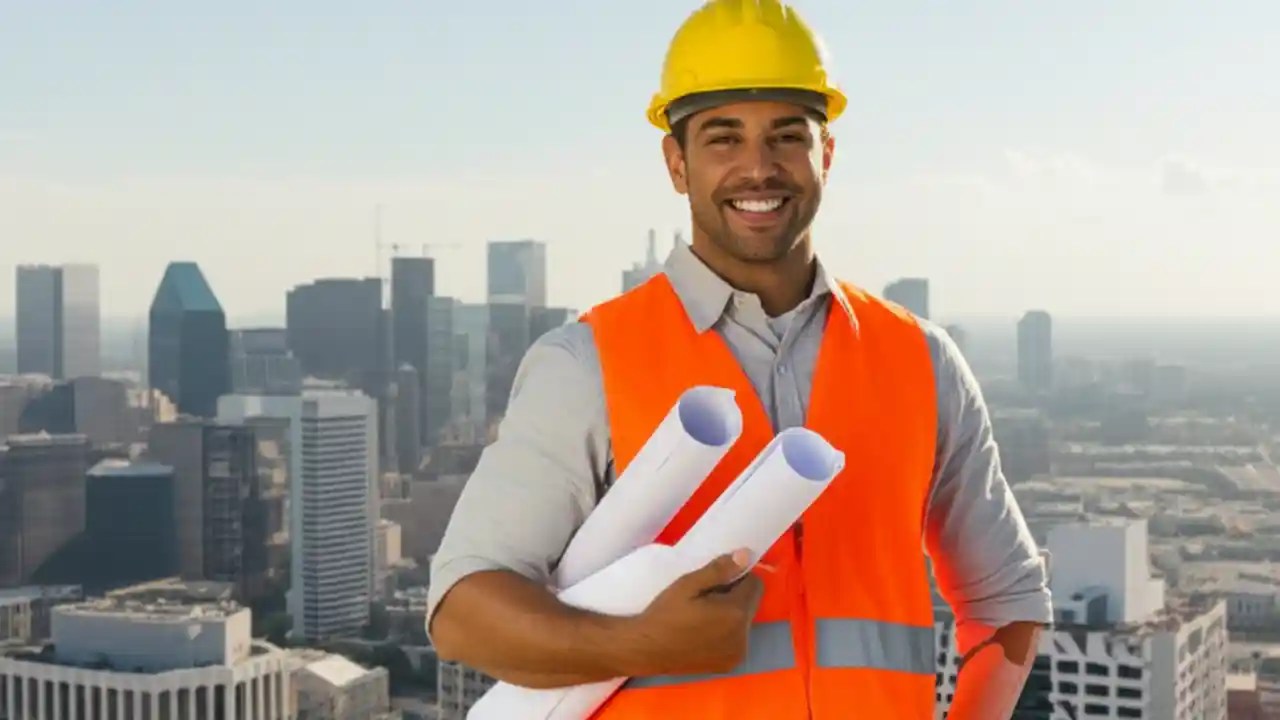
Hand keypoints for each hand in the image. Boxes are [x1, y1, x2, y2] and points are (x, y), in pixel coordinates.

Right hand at [627, 549, 764, 676]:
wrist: (645, 648)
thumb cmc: (665, 613)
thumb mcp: (688, 584)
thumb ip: (720, 570)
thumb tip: (746, 555)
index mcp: (735, 613)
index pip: (755, 584)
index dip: (738, 577)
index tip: (716, 581)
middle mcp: (743, 636)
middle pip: (750, 604)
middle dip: (735, 596)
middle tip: (706, 597)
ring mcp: (737, 653)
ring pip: (744, 623)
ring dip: (731, 615)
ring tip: (703, 616)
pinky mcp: (728, 664)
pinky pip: (736, 640)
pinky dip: (727, 634)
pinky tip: (704, 633)